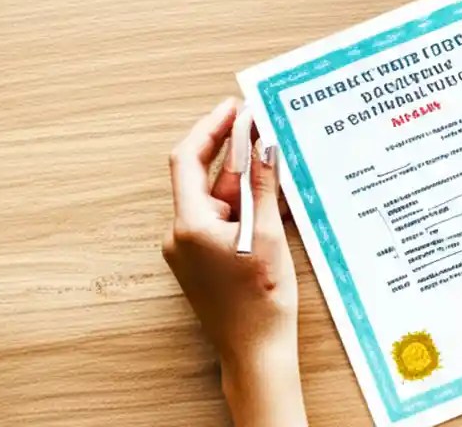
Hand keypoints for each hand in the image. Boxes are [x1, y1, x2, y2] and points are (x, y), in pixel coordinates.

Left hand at [162, 97, 306, 426]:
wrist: (256, 352)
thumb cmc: (261, 301)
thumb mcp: (268, 235)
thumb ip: (265, 186)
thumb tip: (265, 145)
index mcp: (190, 225)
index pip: (190, 159)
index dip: (212, 128)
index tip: (236, 108)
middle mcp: (182, 234)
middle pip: (206, 177)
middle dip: (235, 151)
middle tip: (262, 124)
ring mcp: (192, 248)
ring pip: (219, 199)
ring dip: (246, 180)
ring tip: (278, 161)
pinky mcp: (204, 259)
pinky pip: (224, 220)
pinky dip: (246, 205)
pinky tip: (275, 197)